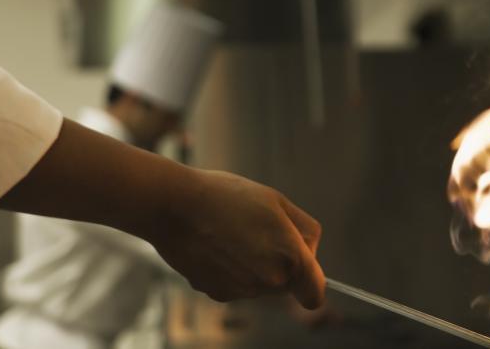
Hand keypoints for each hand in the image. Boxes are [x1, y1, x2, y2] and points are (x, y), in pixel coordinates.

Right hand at [152, 169, 325, 308]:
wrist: (175, 206)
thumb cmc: (227, 196)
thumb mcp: (277, 201)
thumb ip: (304, 229)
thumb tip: (310, 249)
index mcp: (290, 258)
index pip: (315, 293)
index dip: (312, 281)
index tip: (303, 265)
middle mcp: (268, 282)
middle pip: (286, 284)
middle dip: (280, 263)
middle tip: (259, 231)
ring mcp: (242, 291)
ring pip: (260, 285)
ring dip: (254, 265)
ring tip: (233, 233)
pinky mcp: (217, 294)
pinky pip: (236, 285)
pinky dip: (231, 271)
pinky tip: (216, 246)